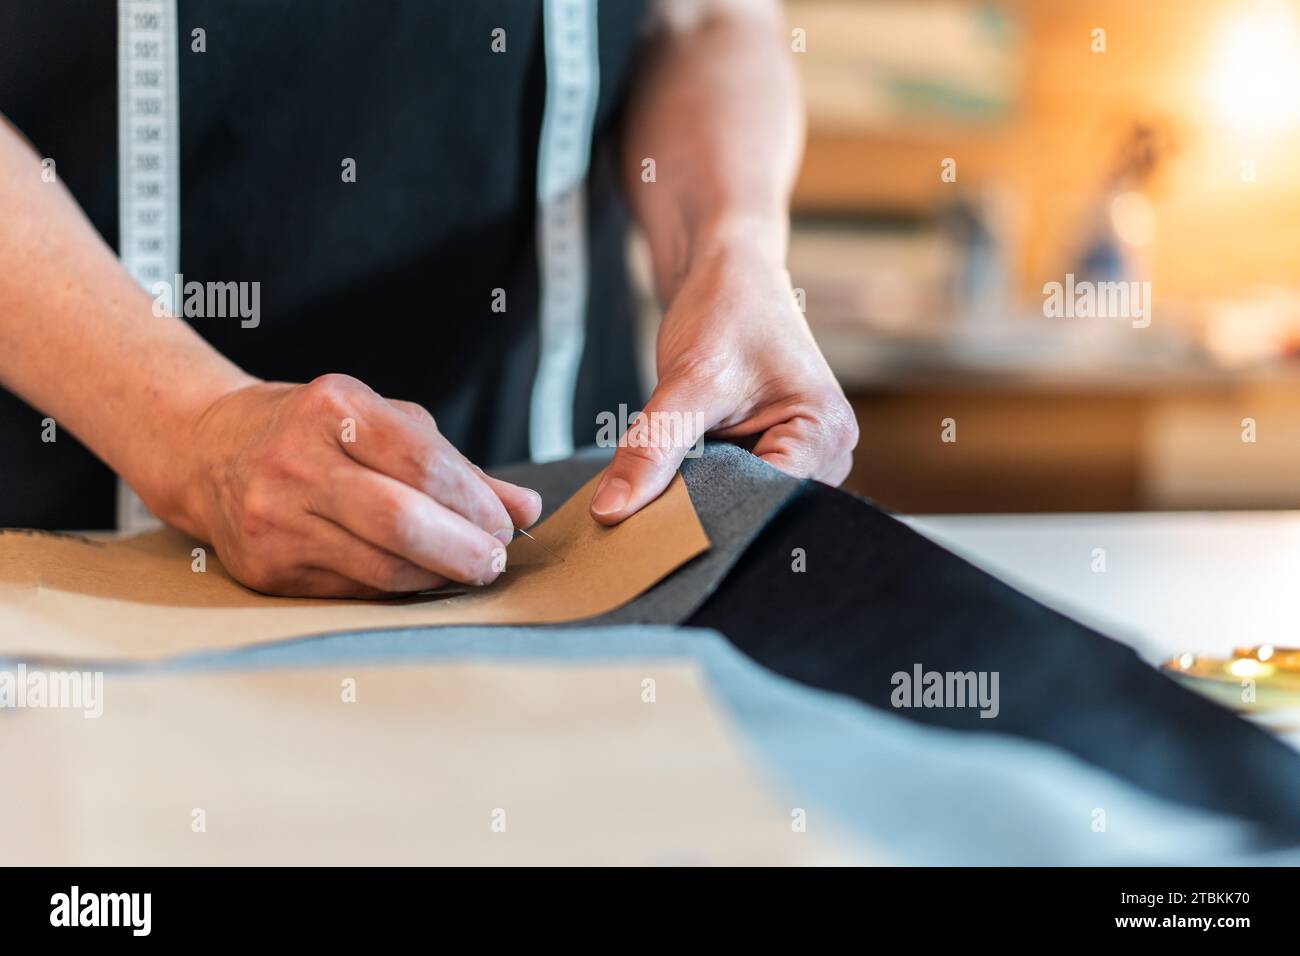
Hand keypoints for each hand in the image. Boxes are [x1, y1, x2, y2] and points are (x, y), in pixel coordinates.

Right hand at [174, 374, 541, 596]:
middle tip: (493, 562)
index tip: (504, 525)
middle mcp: (297, 461)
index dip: (476, 503)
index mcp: (335, 408)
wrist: (209, 450)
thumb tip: (525, 508)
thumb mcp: (384, 423)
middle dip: (464, 550)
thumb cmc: (317, 432)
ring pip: (381, 567)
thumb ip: (456, 466)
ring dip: (438, 576)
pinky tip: (418, 578)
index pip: (424, 463)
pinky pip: (354, 590)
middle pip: (402, 521)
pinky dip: (399, 589)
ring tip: (465, 571)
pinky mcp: (265, 567)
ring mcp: (274, 517)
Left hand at [590, 241, 857, 523]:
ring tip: (656, 491)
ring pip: (740, 503)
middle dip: (703, 512)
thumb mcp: (687, 380)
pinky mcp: (771, 452)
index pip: (769, 505)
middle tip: (644, 514)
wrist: (727, 270)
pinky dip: (697, 485)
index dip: (711, 518)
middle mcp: (828, 452)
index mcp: (827, 434)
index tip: (654, 526)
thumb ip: (653, 448)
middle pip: (758, 510)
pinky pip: (731, 487)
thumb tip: (612, 511)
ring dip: (697, 499)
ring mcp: (801, 455)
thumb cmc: (726, 308)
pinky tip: (667, 480)